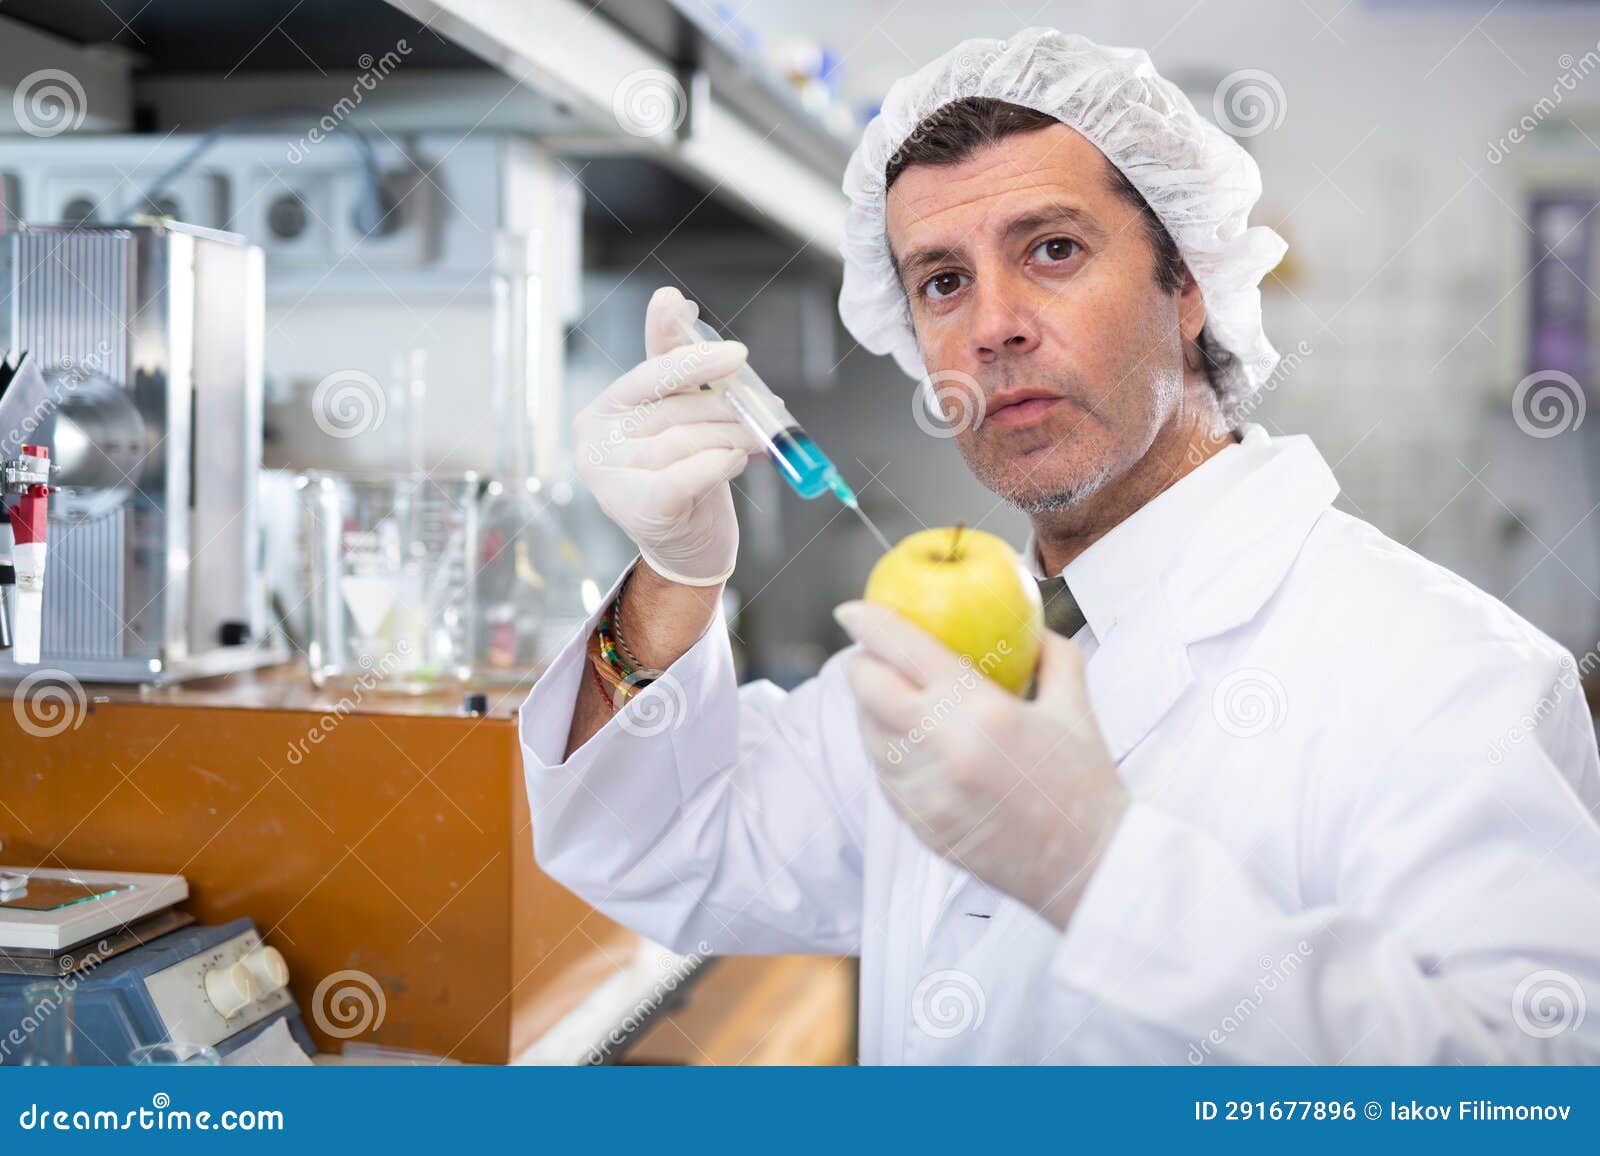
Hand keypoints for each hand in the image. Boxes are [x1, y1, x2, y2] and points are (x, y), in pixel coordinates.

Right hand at [573, 286, 762, 585]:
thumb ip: (678, 368)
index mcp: (602, 410)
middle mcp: (595, 442)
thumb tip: (675, 302)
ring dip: (735, 437)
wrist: (686, 549)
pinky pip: (689, 473)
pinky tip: (735, 462)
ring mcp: (609, 479)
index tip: (735, 351)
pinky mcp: (638, 509)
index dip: (694, 359)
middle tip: (767, 409)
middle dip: (729, 408)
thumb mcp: (680, 418)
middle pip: (677, 409)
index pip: (651, 373)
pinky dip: (719, 464)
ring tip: (758, 441)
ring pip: (689, 439)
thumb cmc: (685, 478)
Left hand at [834, 600, 1129, 928]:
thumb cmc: (1085, 784)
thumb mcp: (1075, 704)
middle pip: (866, 691)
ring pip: (868, 735)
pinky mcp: (919, 826)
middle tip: (872, 654)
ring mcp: (925, 794)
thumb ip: (1048, 654)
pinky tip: (909, 742)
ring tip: (893, 696)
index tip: (852, 610)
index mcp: (980, 711)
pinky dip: (887, 750)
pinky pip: (883, 776)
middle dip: (860, 664)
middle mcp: (942, 751)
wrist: (1089, 867)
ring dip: (871, 709)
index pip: (902, 650)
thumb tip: (1023, 623)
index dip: (868, 622)